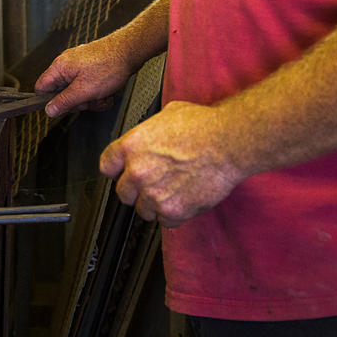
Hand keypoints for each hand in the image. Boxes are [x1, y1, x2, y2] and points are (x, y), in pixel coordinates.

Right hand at [35, 36, 132, 116]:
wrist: (131, 51)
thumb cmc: (109, 65)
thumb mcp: (84, 90)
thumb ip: (64, 102)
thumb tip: (49, 110)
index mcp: (59, 67)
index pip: (41, 88)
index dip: (49, 100)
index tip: (64, 107)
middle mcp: (67, 65)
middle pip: (62, 93)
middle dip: (78, 101)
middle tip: (90, 98)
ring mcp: (79, 67)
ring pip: (78, 93)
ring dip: (92, 99)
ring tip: (103, 94)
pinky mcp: (91, 69)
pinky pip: (89, 88)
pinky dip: (99, 93)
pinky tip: (108, 91)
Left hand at [99, 101, 244, 226]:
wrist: (229, 143)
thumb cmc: (204, 126)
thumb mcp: (167, 115)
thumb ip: (148, 132)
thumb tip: (148, 137)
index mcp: (130, 147)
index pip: (107, 166)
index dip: (117, 170)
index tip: (123, 173)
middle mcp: (137, 172)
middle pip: (123, 193)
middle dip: (136, 190)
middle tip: (154, 184)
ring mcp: (153, 193)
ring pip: (142, 210)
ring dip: (154, 205)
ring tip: (172, 192)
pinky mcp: (172, 210)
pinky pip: (165, 221)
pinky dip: (173, 215)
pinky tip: (183, 200)